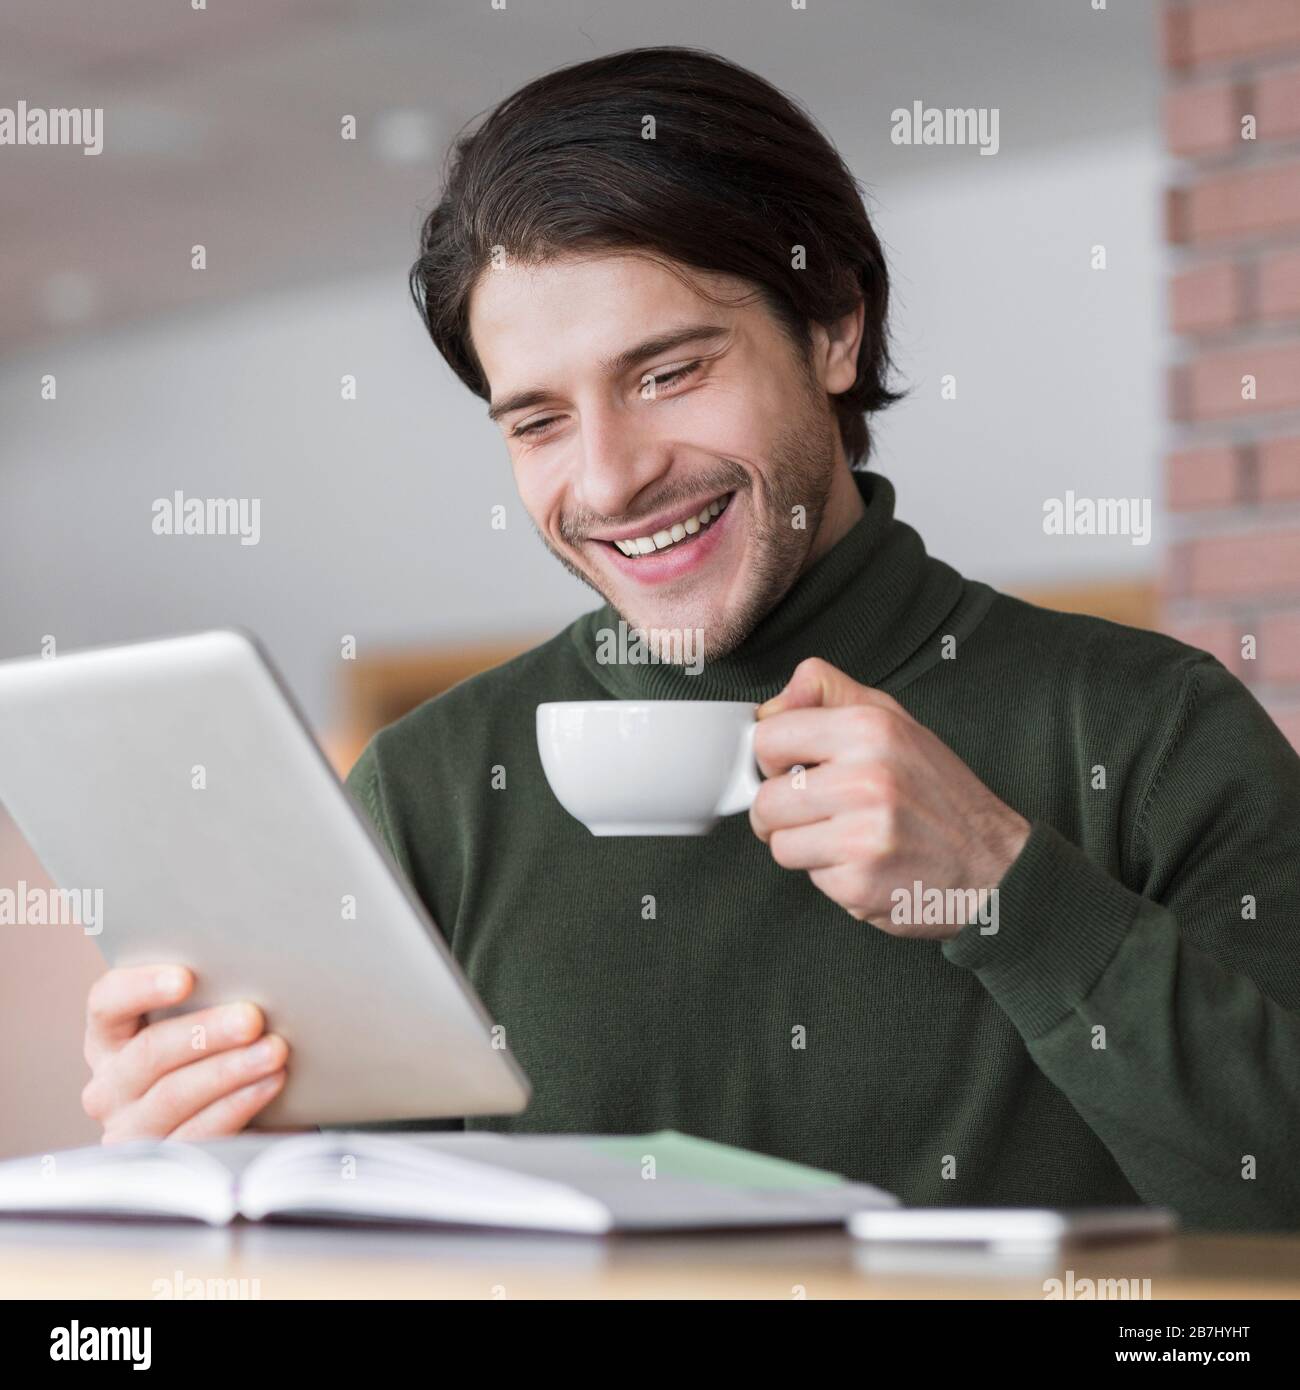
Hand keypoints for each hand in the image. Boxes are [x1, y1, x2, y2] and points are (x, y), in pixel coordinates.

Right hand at [81, 965, 289, 1141]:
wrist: (239, 1118)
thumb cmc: (216, 1051)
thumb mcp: (202, 1023)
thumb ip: (207, 999)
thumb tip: (245, 973)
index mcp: (109, 1037)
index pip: (107, 1003)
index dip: (141, 987)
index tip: (186, 978)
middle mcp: (109, 1085)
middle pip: (149, 1051)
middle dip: (205, 1032)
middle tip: (252, 1018)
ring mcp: (130, 1128)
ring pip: (173, 1094)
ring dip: (229, 1070)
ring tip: (273, 1051)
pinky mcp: (162, 1160)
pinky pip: (199, 1131)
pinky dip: (238, 1103)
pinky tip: (270, 1083)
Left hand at [749, 658, 1029, 936]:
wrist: (995, 864)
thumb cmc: (939, 793)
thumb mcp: (894, 721)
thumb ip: (829, 695)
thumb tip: (768, 706)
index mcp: (870, 729)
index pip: (768, 737)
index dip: (773, 758)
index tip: (794, 768)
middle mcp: (867, 778)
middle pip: (765, 800)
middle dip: (783, 811)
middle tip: (821, 812)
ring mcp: (863, 835)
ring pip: (780, 844)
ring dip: (806, 846)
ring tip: (849, 837)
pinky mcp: (860, 884)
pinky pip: (810, 879)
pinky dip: (833, 876)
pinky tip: (867, 863)